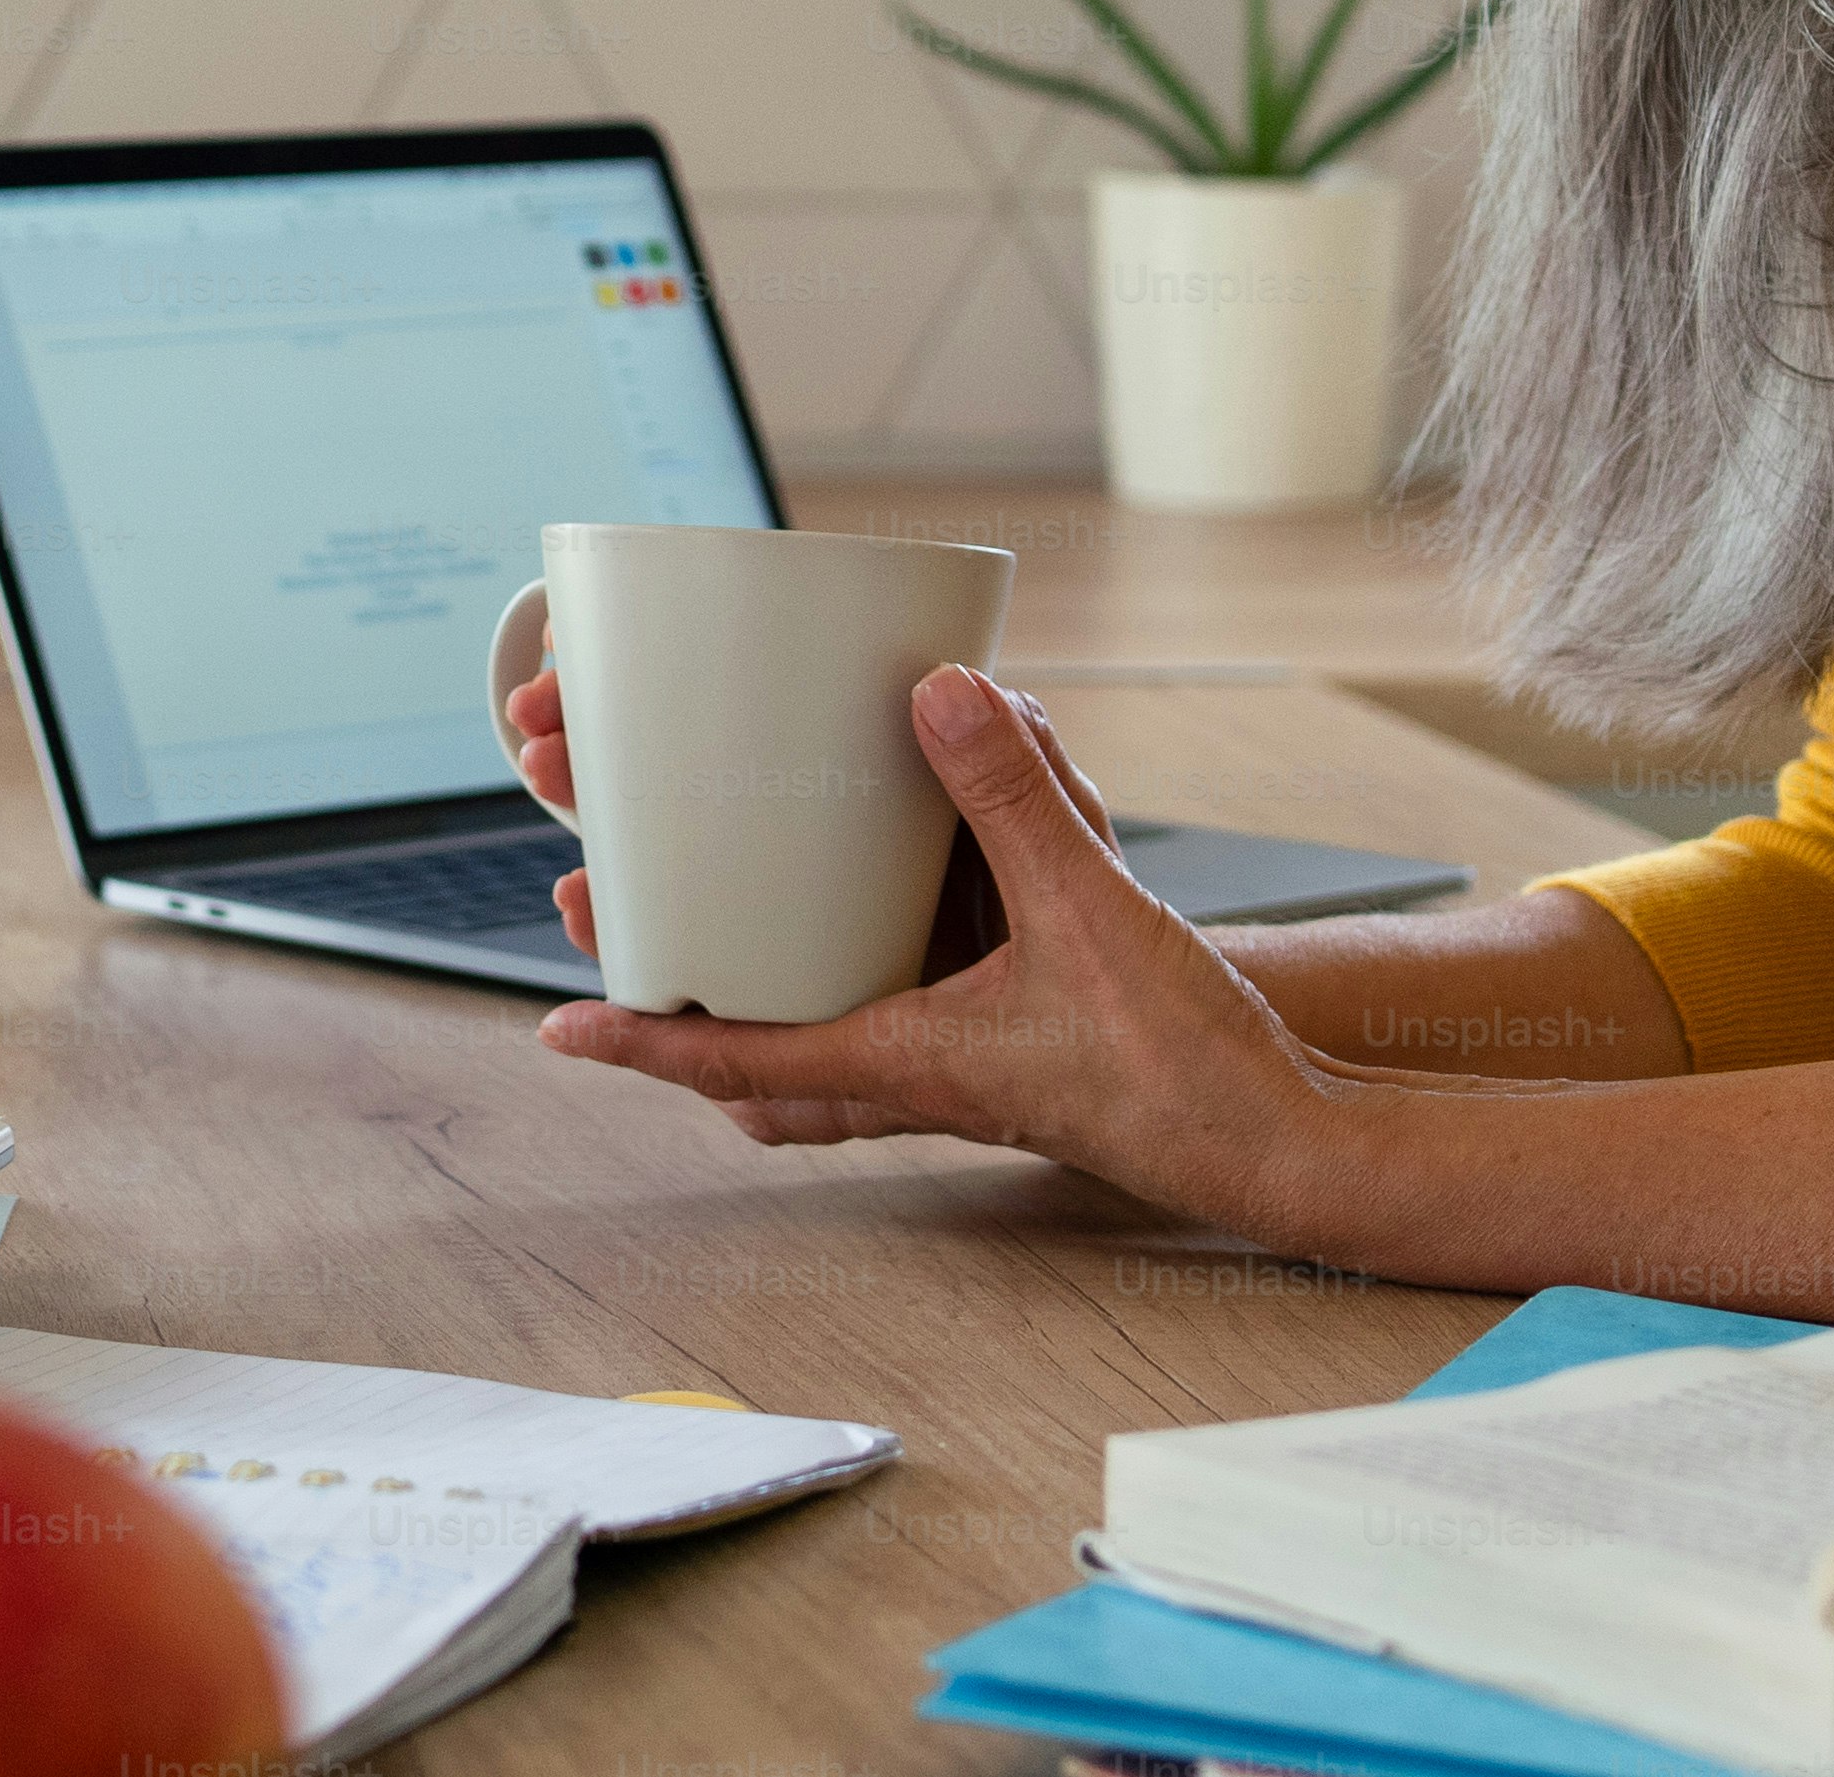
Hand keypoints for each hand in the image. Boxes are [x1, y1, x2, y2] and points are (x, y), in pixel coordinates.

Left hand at [533, 664, 1335, 1224]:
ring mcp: (943, 1047)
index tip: (554, 1029)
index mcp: (906, 1061)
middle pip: (743, 1029)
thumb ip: (1019, 803)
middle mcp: (906, 1064)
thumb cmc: (1186, 1067)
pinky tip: (833, 879)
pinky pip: (880, 985)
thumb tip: (938, 692)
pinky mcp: (988, 1019)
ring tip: (655, 893)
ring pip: (802, 1017)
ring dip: (731, 962)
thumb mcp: (1094, 916)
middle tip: (575, 896)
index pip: (741, 1057)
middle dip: (656, 966)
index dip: (642, 1040)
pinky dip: (837, 939)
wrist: (1279, 1141)